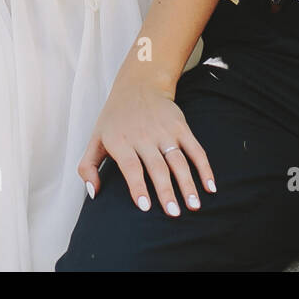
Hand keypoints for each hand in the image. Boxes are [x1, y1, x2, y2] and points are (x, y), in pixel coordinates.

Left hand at [77, 72, 214, 215]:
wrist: (138, 85)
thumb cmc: (114, 119)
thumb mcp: (95, 138)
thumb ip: (88, 167)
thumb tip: (93, 194)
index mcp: (120, 140)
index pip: (131, 166)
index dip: (138, 187)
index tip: (145, 208)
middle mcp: (143, 136)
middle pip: (157, 166)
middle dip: (166, 191)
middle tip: (173, 214)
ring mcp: (164, 131)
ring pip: (178, 160)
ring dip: (187, 183)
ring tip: (193, 205)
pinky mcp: (180, 126)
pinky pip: (195, 149)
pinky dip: (204, 168)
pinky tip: (210, 187)